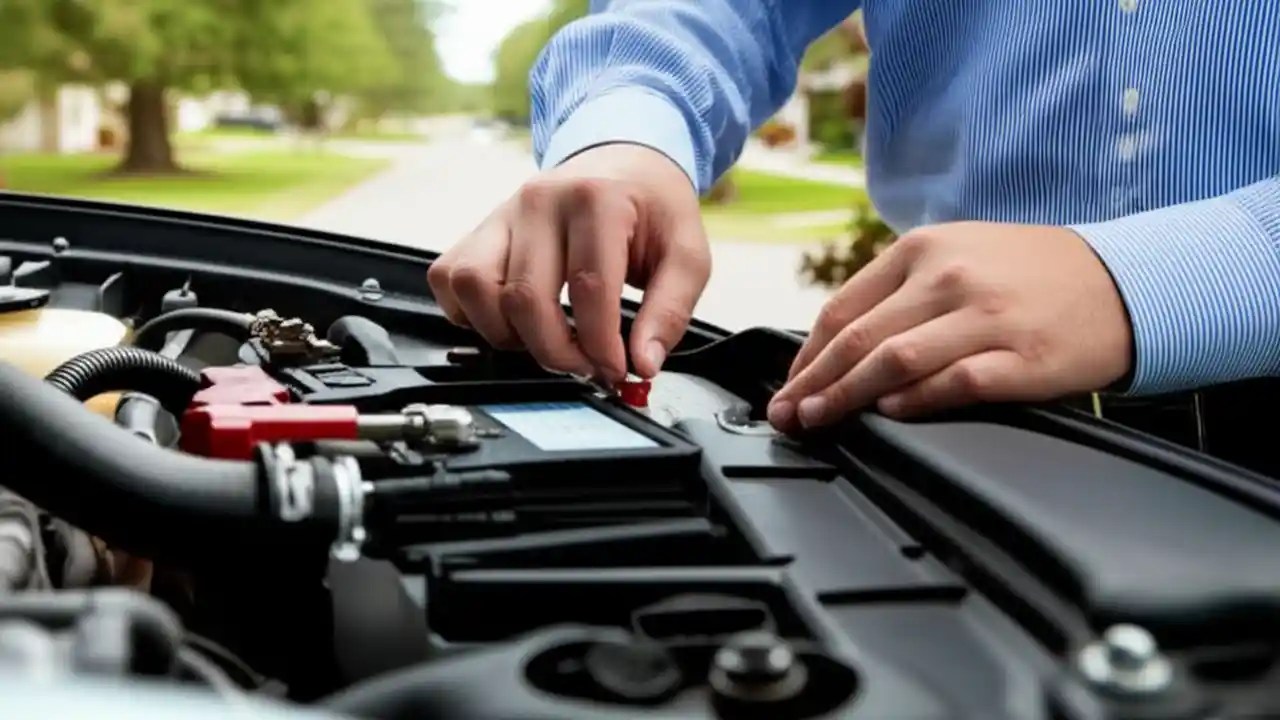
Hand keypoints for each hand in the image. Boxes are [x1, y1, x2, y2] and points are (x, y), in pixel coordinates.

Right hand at [428, 144, 710, 381]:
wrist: (623, 164)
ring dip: (506, 333)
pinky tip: (511, 320)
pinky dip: (471, 313)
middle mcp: (540, 200)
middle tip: (584, 365)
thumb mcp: (686, 255)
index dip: (600, 346)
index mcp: (597, 200)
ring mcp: (502, 213)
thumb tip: (642, 364)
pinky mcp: (478, 229)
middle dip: (555, 351)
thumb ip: (669, 312)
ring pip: (474, 287)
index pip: (589, 289)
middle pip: (525, 297)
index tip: (616, 370)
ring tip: (545, 339)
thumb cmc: (652, 210)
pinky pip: (450, 280)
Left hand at [768, 221, 1132, 430]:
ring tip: (819, 420)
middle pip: (858, 339)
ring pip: (893, 361)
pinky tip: (888, 415)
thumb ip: (900, 290)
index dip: (806, 354)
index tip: (788, 385)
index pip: (842, 308)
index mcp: (924, 248)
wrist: (1123, 281)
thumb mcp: (958, 254)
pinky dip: (913, 402)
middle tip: (787, 414)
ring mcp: (985, 318)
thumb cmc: (1030, 274)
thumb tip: (837, 344)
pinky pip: (952, 383)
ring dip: (846, 397)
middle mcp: (949, 278)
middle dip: (812, 383)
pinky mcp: (1019, 358)